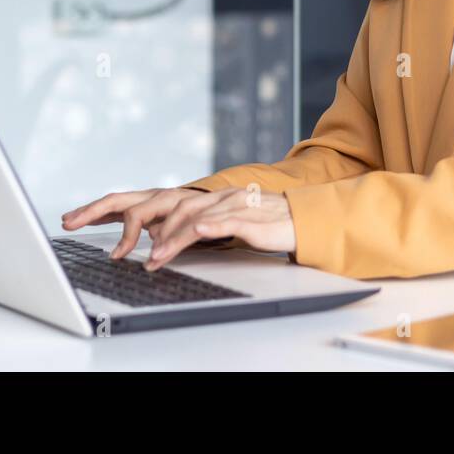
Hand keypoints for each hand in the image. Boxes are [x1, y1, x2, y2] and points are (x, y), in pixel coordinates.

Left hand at [61, 187, 296, 270]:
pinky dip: (195, 233)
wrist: (294, 217)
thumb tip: (149, 239)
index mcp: (183, 201)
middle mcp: (195, 197)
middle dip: (106, 210)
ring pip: (178, 214)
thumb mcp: (204, 228)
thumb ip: (176, 229)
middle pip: (145, 199)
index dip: (100, 208)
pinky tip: (180, 244)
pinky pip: (213, 223)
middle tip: (76, 223)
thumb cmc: (250, 224)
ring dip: (157, 237)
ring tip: (141, 259)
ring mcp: (217, 203)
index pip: (134, 201)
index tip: (69, 219)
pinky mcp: (241, 215)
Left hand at [143, 187, 295, 270]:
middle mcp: (226, 198)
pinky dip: (211, 226)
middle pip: (184, 211)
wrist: (303, 221)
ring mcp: (239, 207)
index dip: (164, 224)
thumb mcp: (237, 221)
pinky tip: (197, 231)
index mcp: (221, 197)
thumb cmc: (271, 225)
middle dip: (163, 234)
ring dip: (176, 239)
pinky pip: (228, 221)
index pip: (183, 206)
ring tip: (160, 256)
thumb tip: (191, 234)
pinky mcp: (253, 221)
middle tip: (150, 256)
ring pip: (199, 219)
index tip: (150, 243)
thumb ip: (215, 224)